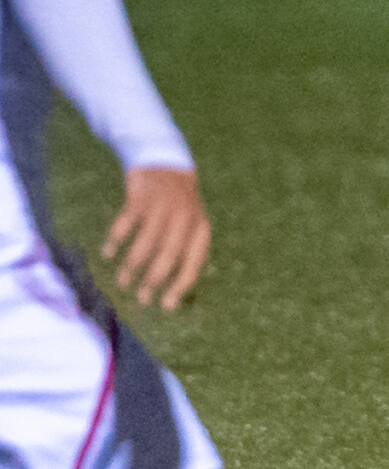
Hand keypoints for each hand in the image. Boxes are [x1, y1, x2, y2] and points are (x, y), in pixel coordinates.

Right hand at [103, 166, 209, 308]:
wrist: (165, 162)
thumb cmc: (179, 204)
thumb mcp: (193, 223)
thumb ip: (188, 248)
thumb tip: (183, 284)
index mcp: (200, 228)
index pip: (193, 263)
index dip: (180, 286)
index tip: (167, 305)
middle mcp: (184, 219)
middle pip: (169, 257)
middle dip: (154, 281)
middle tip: (142, 299)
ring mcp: (162, 208)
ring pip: (145, 244)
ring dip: (132, 267)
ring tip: (123, 283)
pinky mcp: (141, 198)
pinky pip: (125, 224)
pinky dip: (115, 240)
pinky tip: (108, 253)